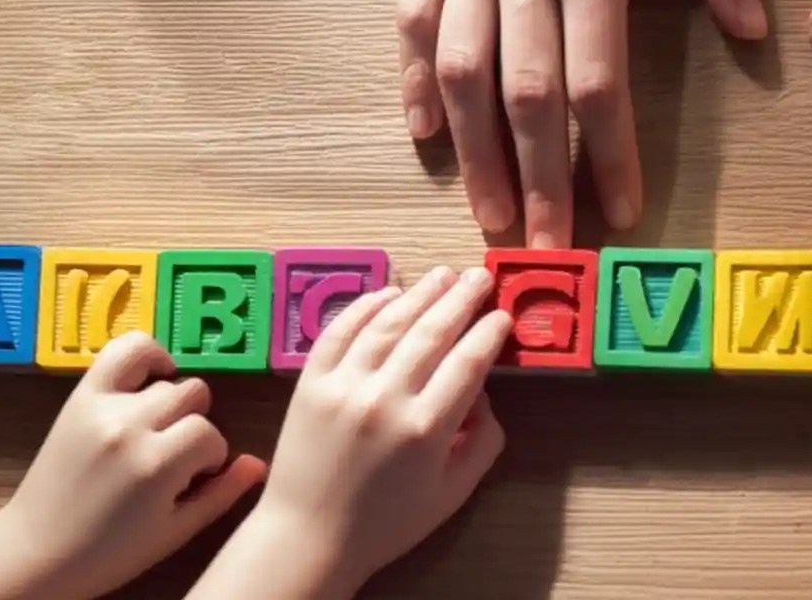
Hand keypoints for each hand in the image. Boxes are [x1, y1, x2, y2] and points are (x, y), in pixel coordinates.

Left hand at [1, 332, 264, 597]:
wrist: (37, 552)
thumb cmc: (112, 552)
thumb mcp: (176, 532)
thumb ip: (223, 494)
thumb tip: (258, 463)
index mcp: (157, 465)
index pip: (211, 435)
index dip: (210, 459)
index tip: (192, 478)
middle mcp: (131, 426)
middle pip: (194, 398)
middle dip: (192, 428)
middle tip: (173, 456)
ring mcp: (104, 405)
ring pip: (167, 380)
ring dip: (170, 404)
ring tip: (155, 430)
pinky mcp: (82, 395)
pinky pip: (127, 349)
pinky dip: (149, 355)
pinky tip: (153, 377)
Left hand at [191, 268, 510, 599]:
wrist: (309, 537)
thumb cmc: (388, 522)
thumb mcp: (454, 493)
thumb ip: (483, 442)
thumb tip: (484, 395)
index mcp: (426, 429)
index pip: (469, 362)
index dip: (490, 332)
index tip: (503, 316)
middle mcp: (385, 398)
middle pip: (433, 331)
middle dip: (462, 299)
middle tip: (481, 276)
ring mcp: (343, 385)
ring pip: (389, 322)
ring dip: (421, 292)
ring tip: (443, 274)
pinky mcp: (310, 381)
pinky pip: (342, 330)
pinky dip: (368, 305)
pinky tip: (391, 292)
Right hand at [398, 0, 766, 246]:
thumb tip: (753, 35)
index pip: (598, 79)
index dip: (607, 154)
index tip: (619, 213)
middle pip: (525, 94)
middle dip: (539, 180)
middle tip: (545, 249)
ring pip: (460, 70)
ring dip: (474, 153)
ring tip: (490, 215)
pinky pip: (412, 19)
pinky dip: (415, 80)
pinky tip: (426, 134)